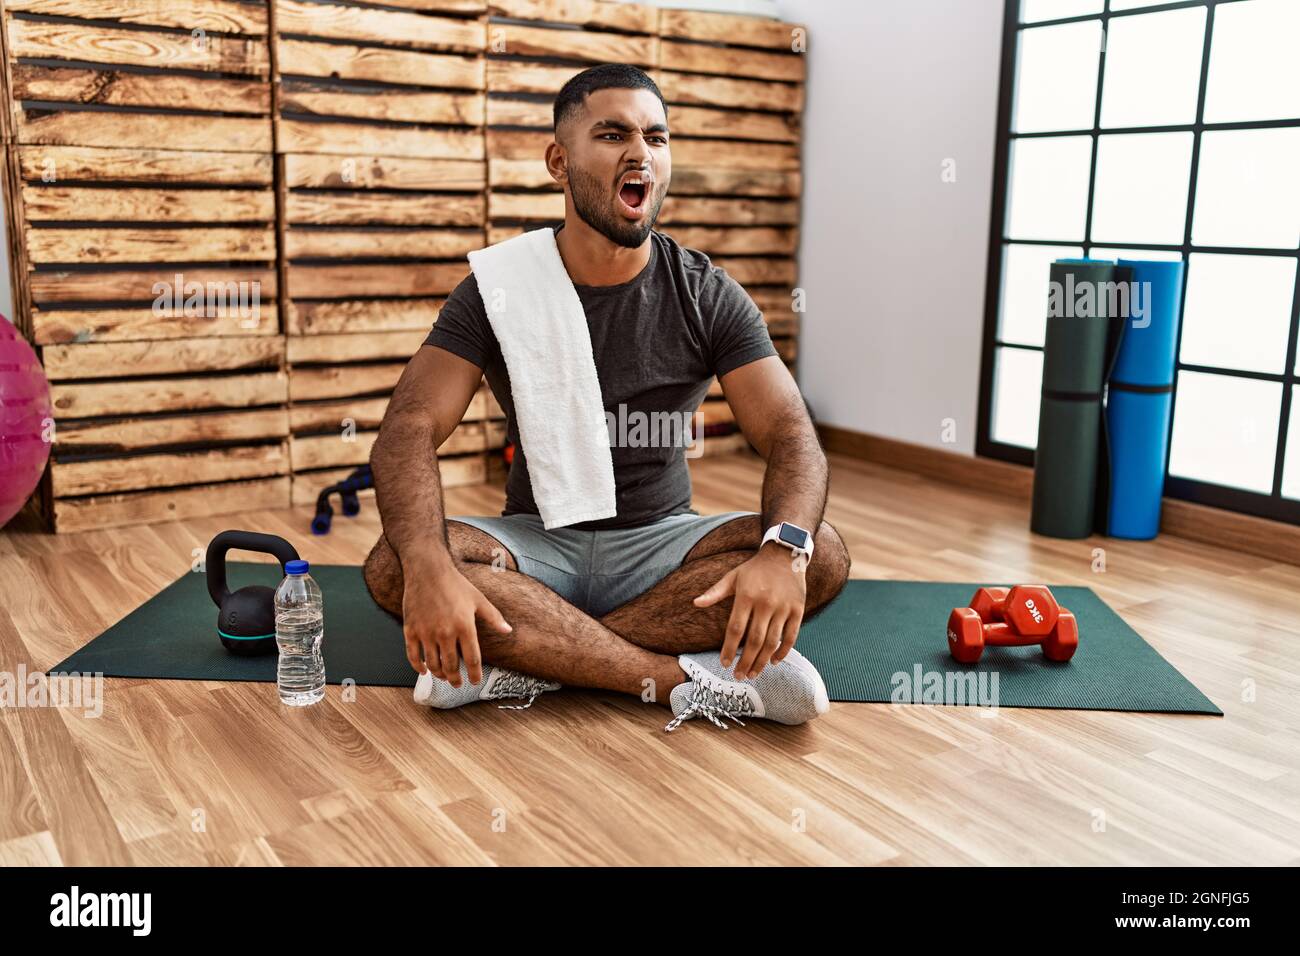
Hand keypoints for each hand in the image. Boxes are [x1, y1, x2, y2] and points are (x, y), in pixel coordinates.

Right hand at [401, 557, 510, 686]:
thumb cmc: (454, 583)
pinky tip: (424, 670)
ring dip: (439, 674)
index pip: (472, 660)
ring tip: (444, 676)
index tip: (474, 681)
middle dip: (456, 679)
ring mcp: (426, 632)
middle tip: (458, 683)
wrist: (427, 570)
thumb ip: (493, 617)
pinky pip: (413, 655)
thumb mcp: (479, 599)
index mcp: (465, 626)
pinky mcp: (411, 629)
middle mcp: (445, 632)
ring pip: (432, 664)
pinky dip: (418, 667)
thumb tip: (508, 630)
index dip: (474, 674)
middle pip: (451, 666)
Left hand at [694, 544, 806, 680]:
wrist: (785, 554)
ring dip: (762, 661)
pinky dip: (783, 651)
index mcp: (746, 596)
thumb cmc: (755, 569)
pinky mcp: (798, 609)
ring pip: (772, 642)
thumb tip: (695, 603)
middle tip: (739, 676)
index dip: (729, 648)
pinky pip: (791, 636)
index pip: (736, 629)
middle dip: (746, 662)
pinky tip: (774, 661)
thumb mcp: (733, 577)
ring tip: (753, 673)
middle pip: (754, 640)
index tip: (725, 663)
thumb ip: (715, 592)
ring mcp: (783, 607)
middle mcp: (765, 603)